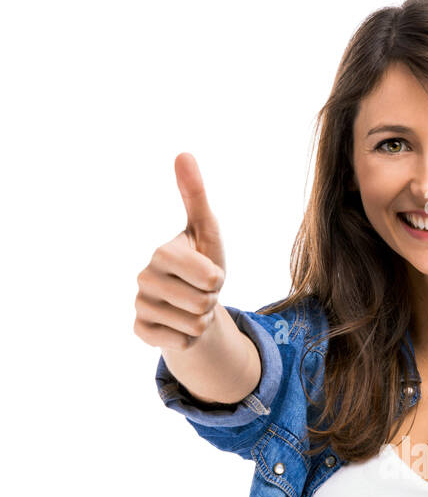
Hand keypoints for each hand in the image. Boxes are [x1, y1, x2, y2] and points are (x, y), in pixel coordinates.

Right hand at [133, 153, 226, 350]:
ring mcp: (140, 305)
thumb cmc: (202, 264)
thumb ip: (196, 196)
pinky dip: (189, 339)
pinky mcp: (141, 330)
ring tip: (191, 308)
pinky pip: (179, 343)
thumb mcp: (207, 231)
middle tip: (200, 293)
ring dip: (201, 321)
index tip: (208, 273)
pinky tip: (179, 326)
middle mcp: (144, 278)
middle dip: (211, 302)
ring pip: (194, 326)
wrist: (191, 304)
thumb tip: (183, 153)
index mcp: (162, 253)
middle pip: (202, 303)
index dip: (218, 279)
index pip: (209, 277)